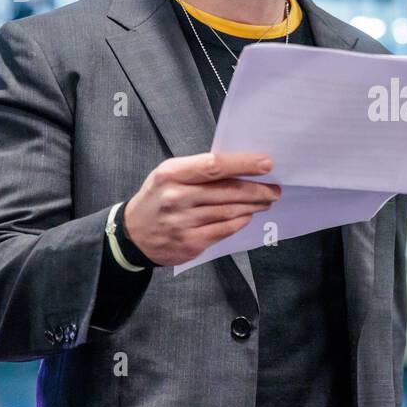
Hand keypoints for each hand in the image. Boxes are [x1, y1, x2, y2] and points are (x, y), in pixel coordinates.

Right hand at [123, 152, 279, 266]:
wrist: (131, 235)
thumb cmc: (157, 199)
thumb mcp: (169, 175)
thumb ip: (198, 171)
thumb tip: (239, 167)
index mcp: (171, 174)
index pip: (214, 166)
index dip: (243, 164)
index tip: (266, 163)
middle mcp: (177, 198)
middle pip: (227, 191)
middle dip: (256, 189)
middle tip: (274, 188)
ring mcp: (183, 223)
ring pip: (229, 211)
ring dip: (253, 206)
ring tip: (266, 201)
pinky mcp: (190, 243)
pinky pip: (224, 230)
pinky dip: (240, 221)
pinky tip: (248, 216)